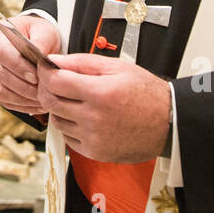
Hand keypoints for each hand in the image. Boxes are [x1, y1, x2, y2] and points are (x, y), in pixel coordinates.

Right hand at [0, 14, 62, 116]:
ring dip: (23, 98)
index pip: (2, 53)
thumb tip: (39, 53)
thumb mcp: (45, 31)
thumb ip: (42, 41)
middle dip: (24, 86)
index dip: (18, 67)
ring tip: (43, 98)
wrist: (35, 43)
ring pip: (0, 91)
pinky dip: (22, 105)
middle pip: (1, 74)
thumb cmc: (40, 34)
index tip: (36, 77)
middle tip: (44, 91)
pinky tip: (38, 103)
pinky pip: (4, 101)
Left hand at [36, 53, 172, 162]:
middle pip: (50, 102)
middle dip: (45, 89)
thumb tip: (54, 60)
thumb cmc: (146, 93)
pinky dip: (69, 125)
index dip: (44, 72)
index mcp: (100, 93)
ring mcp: (94, 138)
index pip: (54, 82)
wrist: (168, 123)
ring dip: (58, 108)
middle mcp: (94, 119)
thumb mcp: (116, 67)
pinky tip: (83, 117)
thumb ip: (82, 62)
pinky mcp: (95, 152)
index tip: (45, 67)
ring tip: (73, 99)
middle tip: (52, 82)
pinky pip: (68, 138)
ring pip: (57, 121)